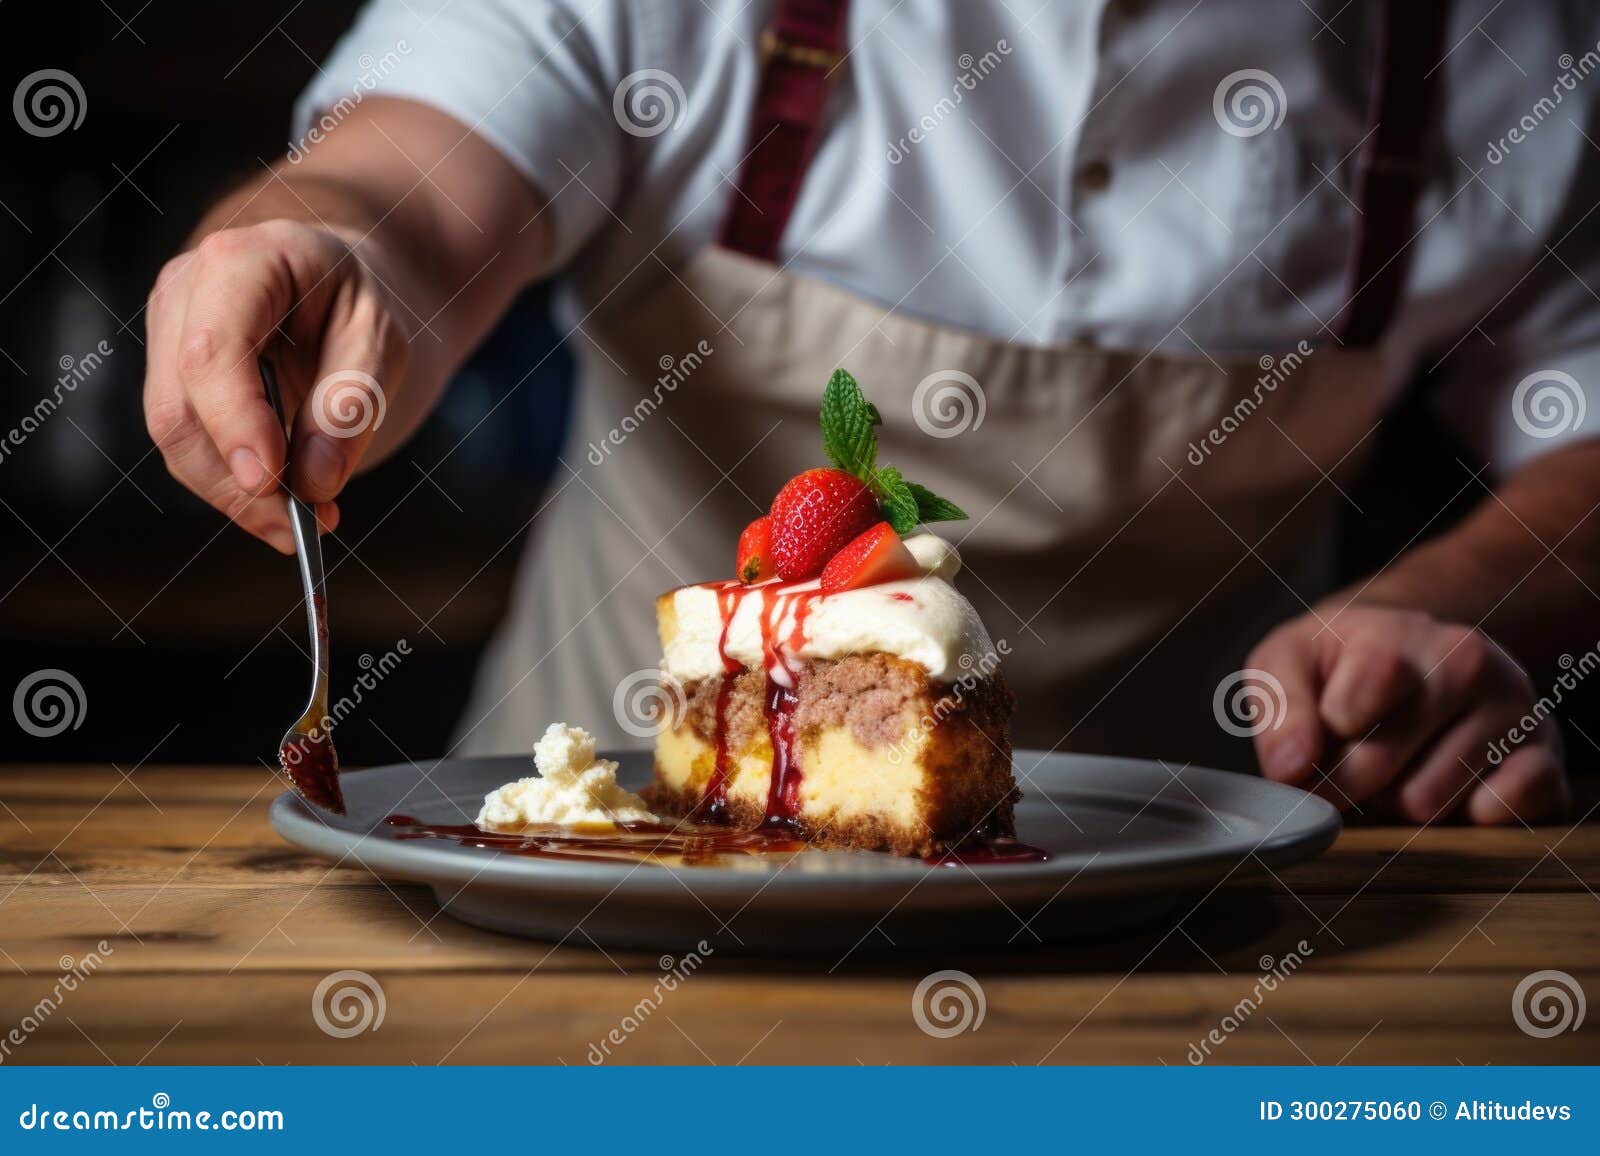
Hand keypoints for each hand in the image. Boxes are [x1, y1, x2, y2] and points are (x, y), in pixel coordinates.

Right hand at [142, 219, 409, 552]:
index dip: (234, 423)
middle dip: (235, 481)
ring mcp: (169, 331)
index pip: (213, 350)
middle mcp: (187, 290)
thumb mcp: (382, 341)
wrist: (338, 285)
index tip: (269, 482)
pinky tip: (284, 502)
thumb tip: (313, 480)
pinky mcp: (171, 373)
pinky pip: (189, 445)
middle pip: (179, 407)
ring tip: (306, 522)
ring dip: (236, 495)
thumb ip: (351, 405)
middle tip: (302, 528)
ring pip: (176, 438)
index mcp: (243, 261)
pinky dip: (234, 485)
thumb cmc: (359, 304)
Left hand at [1245, 603, 1569, 823]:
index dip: (1326, 732)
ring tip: (1401, 763)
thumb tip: (1290, 769)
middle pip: (1379, 767)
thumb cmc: (1338, 664)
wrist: (1413, 650)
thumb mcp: (1287, 662)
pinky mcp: (1546, 759)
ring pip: (1428, 804)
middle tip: (1349, 757)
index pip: (1353, 705)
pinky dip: (1464, 817)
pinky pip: (1503, 815)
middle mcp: (1469, 665)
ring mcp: (1515, 711)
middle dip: (1347, 780)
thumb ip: (1279, 709)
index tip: (1329, 722)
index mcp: (1400, 635)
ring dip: (1398, 801)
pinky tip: (1451, 784)